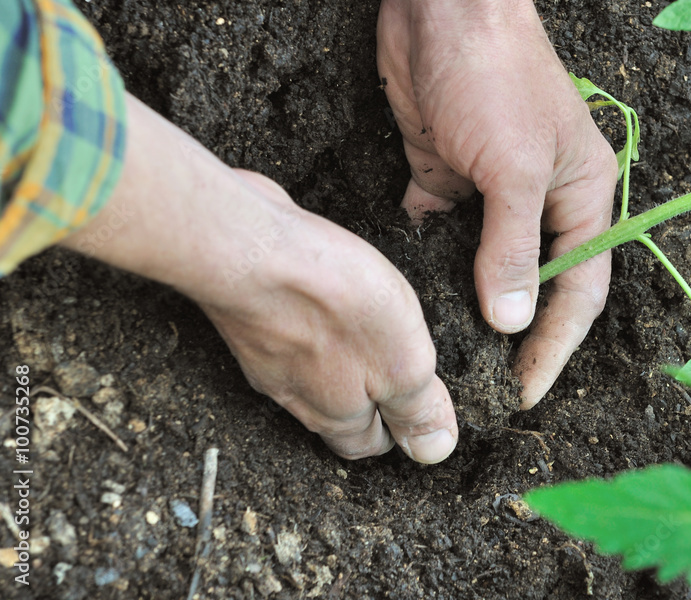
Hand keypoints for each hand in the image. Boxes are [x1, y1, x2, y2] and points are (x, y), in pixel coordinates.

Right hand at [63, 94, 457, 462]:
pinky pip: (282, 339)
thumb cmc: (333, 302)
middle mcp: (295, 396)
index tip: (414, 412)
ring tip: (358, 343)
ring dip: (332, 367)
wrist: (249, 249)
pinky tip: (316, 306)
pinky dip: (304, 332)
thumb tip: (434, 451)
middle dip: (363, 405)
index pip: (368, 445)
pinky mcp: (247, 317)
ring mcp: (264, 357)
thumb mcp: (403, 361)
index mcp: (338, 413)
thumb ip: (416, 407)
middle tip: (390, 379)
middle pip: (334, 415)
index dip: (396, 431)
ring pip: (304, 378)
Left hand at [378, 0, 617, 406]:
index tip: (525, 393)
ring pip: (486, 266)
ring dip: (471, 306)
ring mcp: (493, 191)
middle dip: (517, 336)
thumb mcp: (513, 169)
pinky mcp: (446, 178)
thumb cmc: (496, 76)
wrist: (441, 7)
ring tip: (447, 359)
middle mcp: (544, 200)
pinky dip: (428, 264)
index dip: (556, 346)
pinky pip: (442, 236)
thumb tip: (512, 323)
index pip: (580, 290)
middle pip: (537, 284)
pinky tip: (409, 297)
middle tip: (487, 389)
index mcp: (584, 196)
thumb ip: (513, 249)